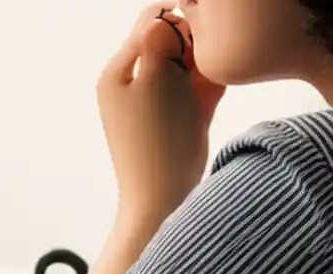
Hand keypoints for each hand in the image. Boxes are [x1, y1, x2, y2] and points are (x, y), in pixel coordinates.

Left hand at [98, 5, 225, 227]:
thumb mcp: (156, 80)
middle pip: (171, 41)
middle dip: (195, 45)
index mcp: (117, 71)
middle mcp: (132, 83)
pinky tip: (215, 92)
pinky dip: (209, 85)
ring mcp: (156, 100)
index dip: (180, 22)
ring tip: (208, 83)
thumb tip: (162, 16)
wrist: (163, 198)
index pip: (151, 23)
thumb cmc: (157, 139)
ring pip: (189, 64)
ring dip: (205, 66)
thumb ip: (160, 42)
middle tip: (205, 64)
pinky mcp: (178, 116)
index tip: (199, 40)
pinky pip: (197, 87)